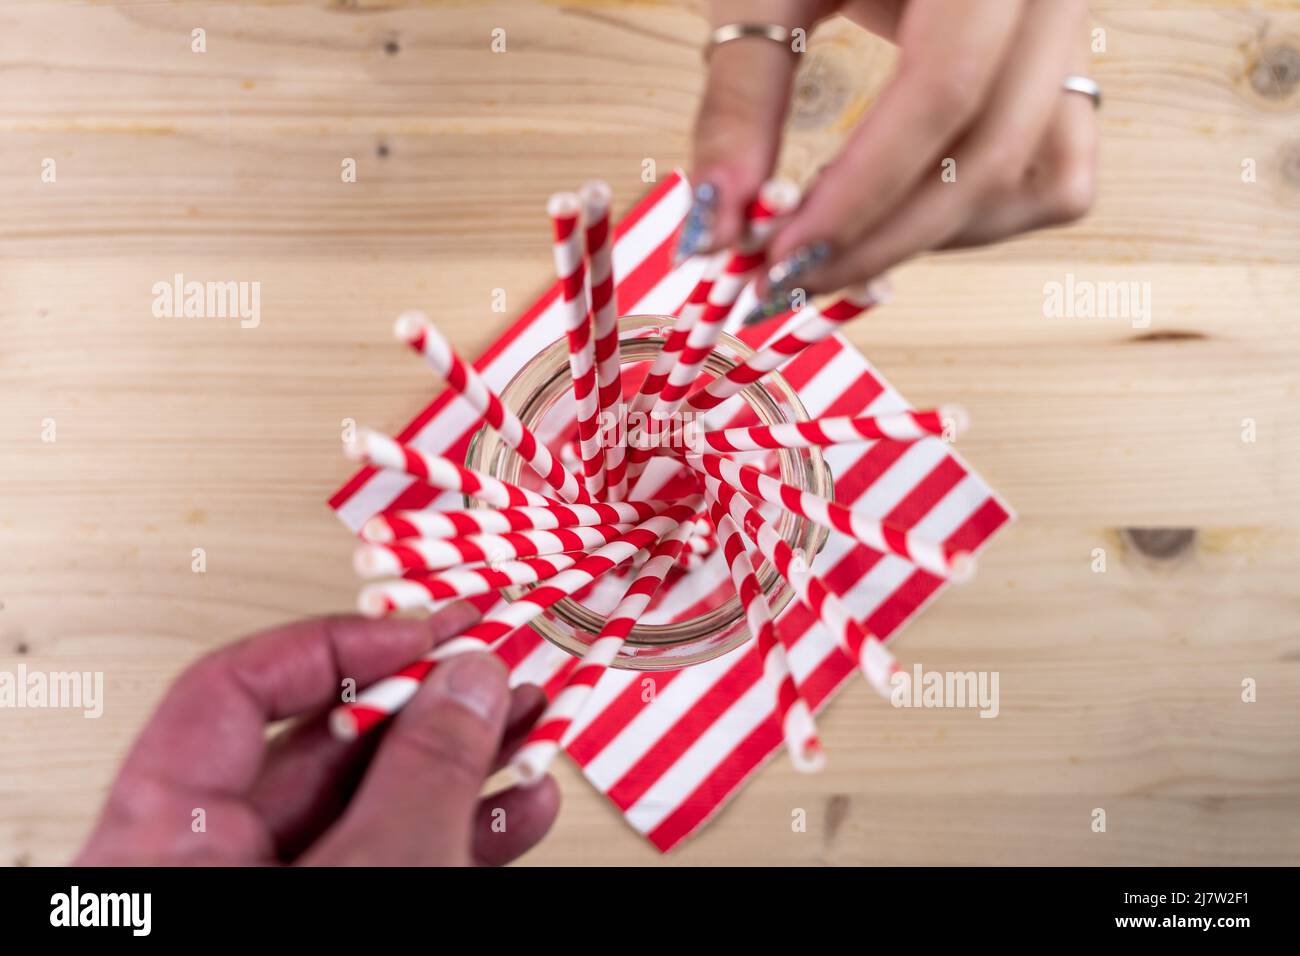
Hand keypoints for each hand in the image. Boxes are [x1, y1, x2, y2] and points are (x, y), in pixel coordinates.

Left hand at [75, 602, 558, 865]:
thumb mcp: (376, 870)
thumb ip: (422, 773)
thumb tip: (470, 681)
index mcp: (167, 838)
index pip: (231, 689)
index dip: (337, 644)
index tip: (425, 632)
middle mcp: (218, 859)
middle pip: (324, 739)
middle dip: (429, 698)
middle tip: (497, 662)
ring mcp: (286, 892)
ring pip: (377, 799)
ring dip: (466, 756)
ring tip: (532, 721)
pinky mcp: (343, 915)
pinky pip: (404, 855)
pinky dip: (465, 828)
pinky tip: (520, 804)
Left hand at [689, 0, 1096, 295]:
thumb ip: (740, 97)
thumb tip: (717, 225)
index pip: (942, 92)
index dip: (860, 193)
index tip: (783, 255)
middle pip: (992, 154)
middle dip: (883, 239)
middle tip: (793, 279)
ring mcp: (1073, 27)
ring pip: (1036, 177)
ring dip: (931, 235)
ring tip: (838, 240)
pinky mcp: (1068, 62)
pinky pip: (1061, 169)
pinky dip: (982, 209)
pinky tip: (903, 202)